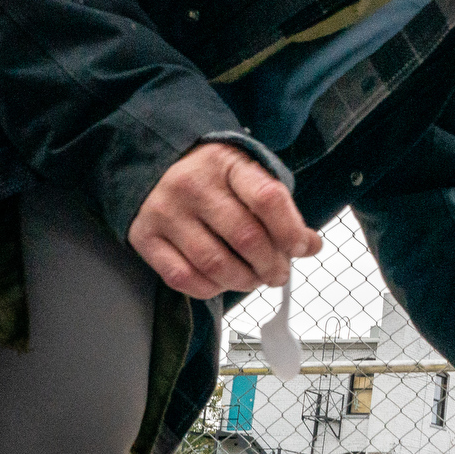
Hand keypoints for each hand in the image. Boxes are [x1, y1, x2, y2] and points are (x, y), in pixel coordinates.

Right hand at [128, 142, 321, 299]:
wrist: (158, 165)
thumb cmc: (216, 178)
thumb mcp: (251, 178)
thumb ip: (281, 210)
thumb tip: (310, 246)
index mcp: (228, 164)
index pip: (268, 199)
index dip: (290, 231)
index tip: (301, 248)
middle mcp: (192, 185)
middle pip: (245, 237)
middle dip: (271, 265)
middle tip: (279, 274)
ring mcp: (165, 212)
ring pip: (215, 264)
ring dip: (244, 281)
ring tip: (255, 279)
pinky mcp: (144, 237)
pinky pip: (182, 278)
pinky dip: (211, 289)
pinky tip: (223, 283)